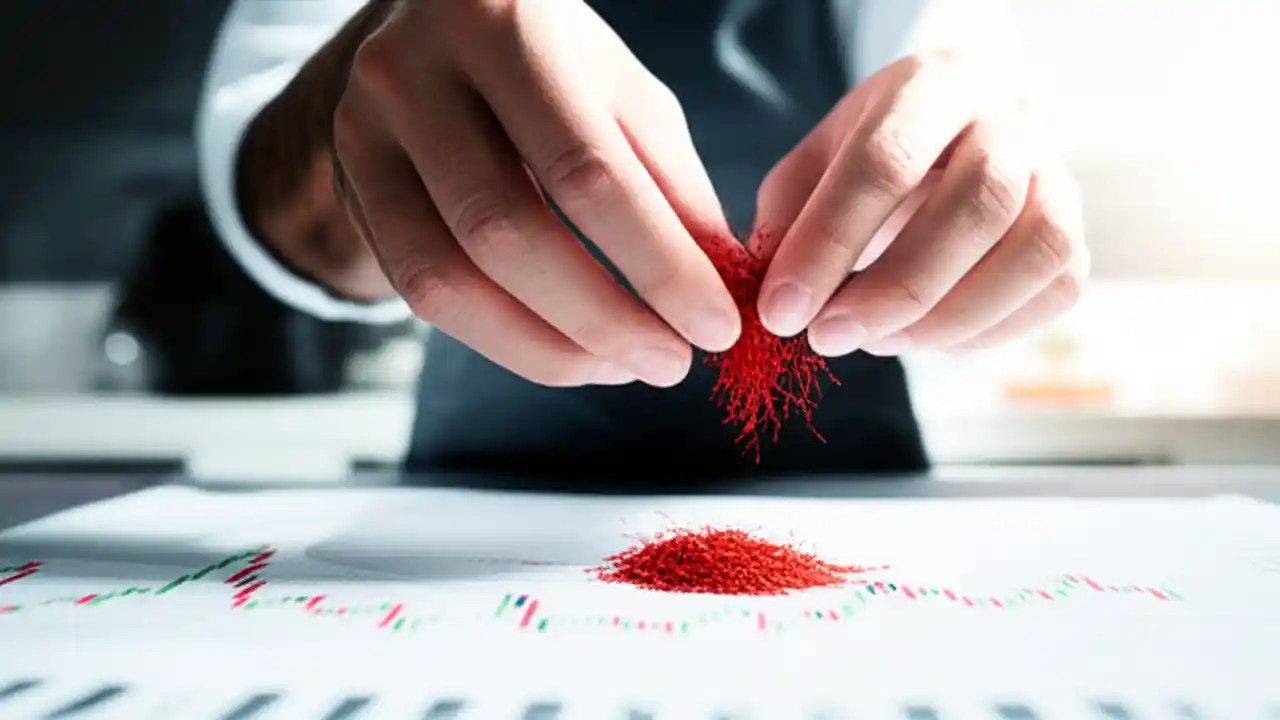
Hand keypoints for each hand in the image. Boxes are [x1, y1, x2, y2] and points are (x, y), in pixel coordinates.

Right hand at [333, 0, 740, 386]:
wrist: (428, 26)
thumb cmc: (550, 60)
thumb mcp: (621, 92)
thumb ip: (669, 183)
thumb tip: (713, 292)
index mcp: (506, 24)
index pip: (586, 172)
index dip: (658, 266)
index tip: (716, 326)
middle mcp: (415, 72)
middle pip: (507, 233)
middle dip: (602, 320)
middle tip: (671, 363)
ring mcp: (363, 132)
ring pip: (448, 280)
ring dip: (547, 349)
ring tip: (621, 367)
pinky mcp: (351, 189)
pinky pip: (419, 293)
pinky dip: (501, 339)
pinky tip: (563, 350)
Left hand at [753, 50, 1087, 355]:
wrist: (952, 128)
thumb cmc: (874, 150)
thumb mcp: (815, 163)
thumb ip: (789, 221)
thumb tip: (778, 303)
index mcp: (931, 86)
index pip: (886, 160)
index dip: (830, 242)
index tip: (782, 310)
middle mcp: (1008, 119)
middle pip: (977, 202)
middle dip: (895, 288)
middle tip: (829, 337)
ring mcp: (1055, 173)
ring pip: (1034, 249)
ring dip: (949, 317)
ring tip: (879, 342)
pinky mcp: (1073, 230)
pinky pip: (1056, 289)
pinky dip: (989, 330)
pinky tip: (929, 337)